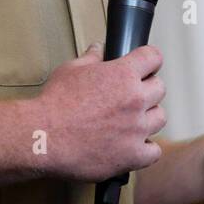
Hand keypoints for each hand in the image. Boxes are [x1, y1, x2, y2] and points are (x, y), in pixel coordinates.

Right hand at [31, 41, 167, 182]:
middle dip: (146, 89)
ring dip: (147, 117)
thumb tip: (98, 49)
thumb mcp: (70, 70)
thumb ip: (91, 58)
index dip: (148, 60)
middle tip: (130, 96)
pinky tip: (132, 145)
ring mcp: (137, 128)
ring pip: (159, 118)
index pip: (153, 57)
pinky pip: (154, 151)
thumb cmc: (55, 103)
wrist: (44, 136)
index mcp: (123, 74)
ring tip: (130, 121)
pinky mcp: (133, 154)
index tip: (145, 65)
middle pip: (159, 88)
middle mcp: (135, 99)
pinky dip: (145, 148)